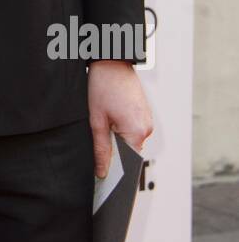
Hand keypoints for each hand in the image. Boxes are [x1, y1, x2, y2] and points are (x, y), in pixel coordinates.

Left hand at [88, 60, 153, 178]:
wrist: (111, 61)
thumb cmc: (102, 85)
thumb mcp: (96, 119)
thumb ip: (101, 148)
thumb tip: (102, 171)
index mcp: (136, 131)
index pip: (128, 164)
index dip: (116, 172)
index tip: (106, 180)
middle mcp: (146, 127)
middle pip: (129, 153)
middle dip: (115, 154)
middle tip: (98, 150)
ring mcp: (147, 120)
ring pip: (131, 141)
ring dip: (117, 140)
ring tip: (104, 126)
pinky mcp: (144, 113)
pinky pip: (133, 130)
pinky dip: (122, 130)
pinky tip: (110, 119)